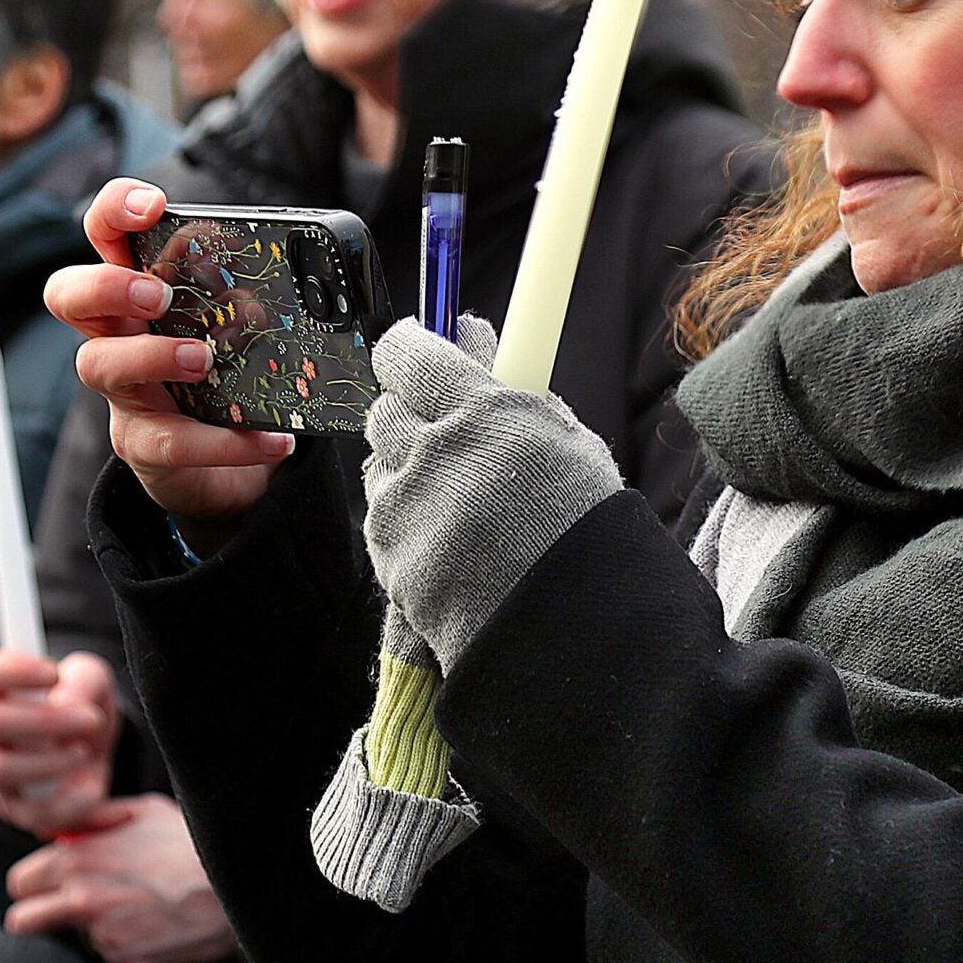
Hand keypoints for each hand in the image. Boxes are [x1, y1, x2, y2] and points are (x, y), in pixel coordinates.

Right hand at [0, 648, 121, 837]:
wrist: (95, 748)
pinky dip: (71, 802)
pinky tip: (93, 788)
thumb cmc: (82, 703)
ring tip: (84, 752)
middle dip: (46, 720)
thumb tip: (67, 703)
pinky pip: (32, 811)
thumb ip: (83, 680)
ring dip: (52, 761)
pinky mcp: (15, 808)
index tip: (54, 674)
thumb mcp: (92, 679)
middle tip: (90, 719)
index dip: (11, 670)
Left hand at [3, 794, 236, 962]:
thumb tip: (63, 830)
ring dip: (92, 929)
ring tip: (134, 909)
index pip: (20, 883)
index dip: (36, 883)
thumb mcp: (142, 811)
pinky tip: (152, 926)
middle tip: (68, 907)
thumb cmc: (191, 841)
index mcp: (77, 859)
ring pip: (74, 940)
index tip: (53, 884)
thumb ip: (94, 820)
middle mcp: (81, 900)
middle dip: (40, 914)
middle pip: (24, 921)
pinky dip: (124, 946)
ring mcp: (102, 937)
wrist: (236, 884)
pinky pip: (111, 957)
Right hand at [48, 178, 294, 543]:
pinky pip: (170, 441)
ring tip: (204, 359)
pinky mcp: (143, 443)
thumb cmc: (221, 376)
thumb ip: (246, 296)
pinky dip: (225, 441)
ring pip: (98, 365)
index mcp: (138, 291)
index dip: (115, 211)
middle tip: (158, 295)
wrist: (222, 464)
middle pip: (67, 293)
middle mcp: (116, 334)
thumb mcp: (233, 325)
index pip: (104, 235)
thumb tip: (295, 276)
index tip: (153, 205)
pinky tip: (272, 438)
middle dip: (107, 285)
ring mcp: (122, 390)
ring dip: (152, 355)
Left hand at [363, 314, 623, 667]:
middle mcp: (435, 451)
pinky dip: (403, 520)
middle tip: (441, 435)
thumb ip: (515, 391)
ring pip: (379, 463)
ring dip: (405, 469)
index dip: (406, 352)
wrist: (567, 626)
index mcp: (486, 413)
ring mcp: (406, 505)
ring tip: (452, 498)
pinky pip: (381, 516)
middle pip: (384, 409)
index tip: (412, 355)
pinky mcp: (387, 552)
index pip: (409, 354)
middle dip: (407, 416)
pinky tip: (445, 539)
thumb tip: (475, 336)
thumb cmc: (584, 530)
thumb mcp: (569, 444)